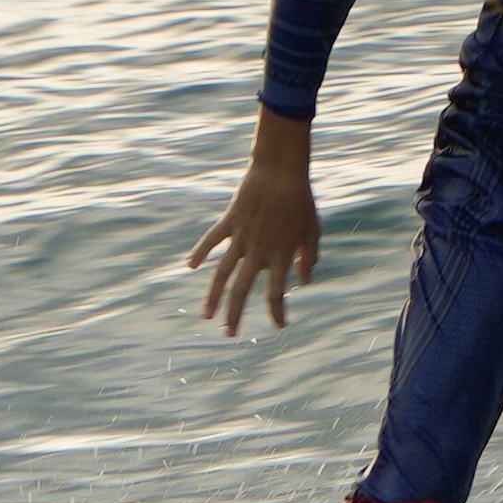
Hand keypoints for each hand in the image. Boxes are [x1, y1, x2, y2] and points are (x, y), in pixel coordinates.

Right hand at [187, 108, 320, 334]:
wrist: (281, 169)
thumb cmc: (301, 200)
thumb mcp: (313, 230)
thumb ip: (309, 258)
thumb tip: (305, 282)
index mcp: (281, 255)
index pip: (277, 292)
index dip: (278, 311)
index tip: (279, 325)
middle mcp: (258, 250)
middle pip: (242, 289)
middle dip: (235, 314)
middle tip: (229, 333)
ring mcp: (241, 236)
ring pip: (222, 271)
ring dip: (213, 295)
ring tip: (206, 315)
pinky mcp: (230, 221)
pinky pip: (211, 239)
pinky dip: (200, 252)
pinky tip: (189, 266)